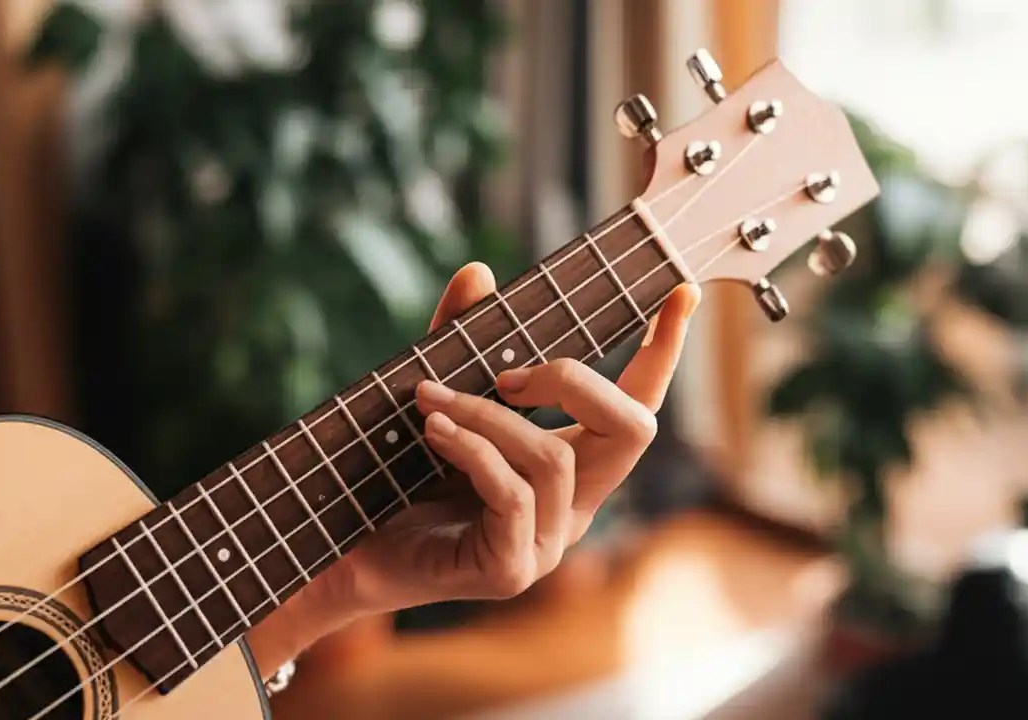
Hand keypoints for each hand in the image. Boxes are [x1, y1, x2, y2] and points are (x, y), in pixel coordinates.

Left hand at [315, 261, 701, 613]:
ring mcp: (546, 543)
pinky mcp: (511, 570)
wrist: (348, 552)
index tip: (679, 292)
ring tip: (432, 401)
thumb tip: (478, 273)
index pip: (636, 407)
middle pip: (633, 431)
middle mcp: (574, 506)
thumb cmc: (399, 478)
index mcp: (572, 466)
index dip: (664, 353)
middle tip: (506, 375)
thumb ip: (460, 340)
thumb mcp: (439, 398)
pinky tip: (435, 433)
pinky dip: (473, 450)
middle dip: (574, 381)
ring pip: (554, 457)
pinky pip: (512, 494)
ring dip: (488, 415)